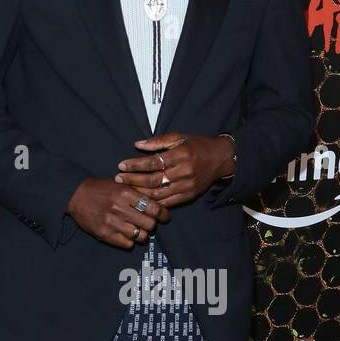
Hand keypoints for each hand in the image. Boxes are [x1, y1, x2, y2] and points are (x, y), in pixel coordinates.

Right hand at [66, 177, 168, 249]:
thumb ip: (138, 194)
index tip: (164, 217)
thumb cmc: (101, 189)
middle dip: (152, 225)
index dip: (163, 214)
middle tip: (149, 223)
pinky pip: (127, 244)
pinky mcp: (104, 234)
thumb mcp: (121, 185)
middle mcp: (119, 208)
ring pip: (140, 236)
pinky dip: (130, 241)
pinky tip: (126, 234)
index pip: (154, 208)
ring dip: (142, 234)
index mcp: (126, 193)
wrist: (76, 195)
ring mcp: (111, 223)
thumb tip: (158, 205)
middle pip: (150, 224)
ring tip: (138, 229)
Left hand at [114, 133, 234, 208]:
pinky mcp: (189, 196)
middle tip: (118, 179)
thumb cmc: (198, 145)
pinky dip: (153, 202)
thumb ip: (158, 142)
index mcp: (181, 155)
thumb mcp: (180, 137)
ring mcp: (187, 186)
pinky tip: (141, 200)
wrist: (221, 159)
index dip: (135, 165)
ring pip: (158, 194)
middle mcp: (184, 172)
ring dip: (140, 193)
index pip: (153, 162)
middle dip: (133, 180)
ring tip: (126, 190)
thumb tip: (137, 145)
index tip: (121, 165)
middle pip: (153, 180)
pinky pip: (168, 202)